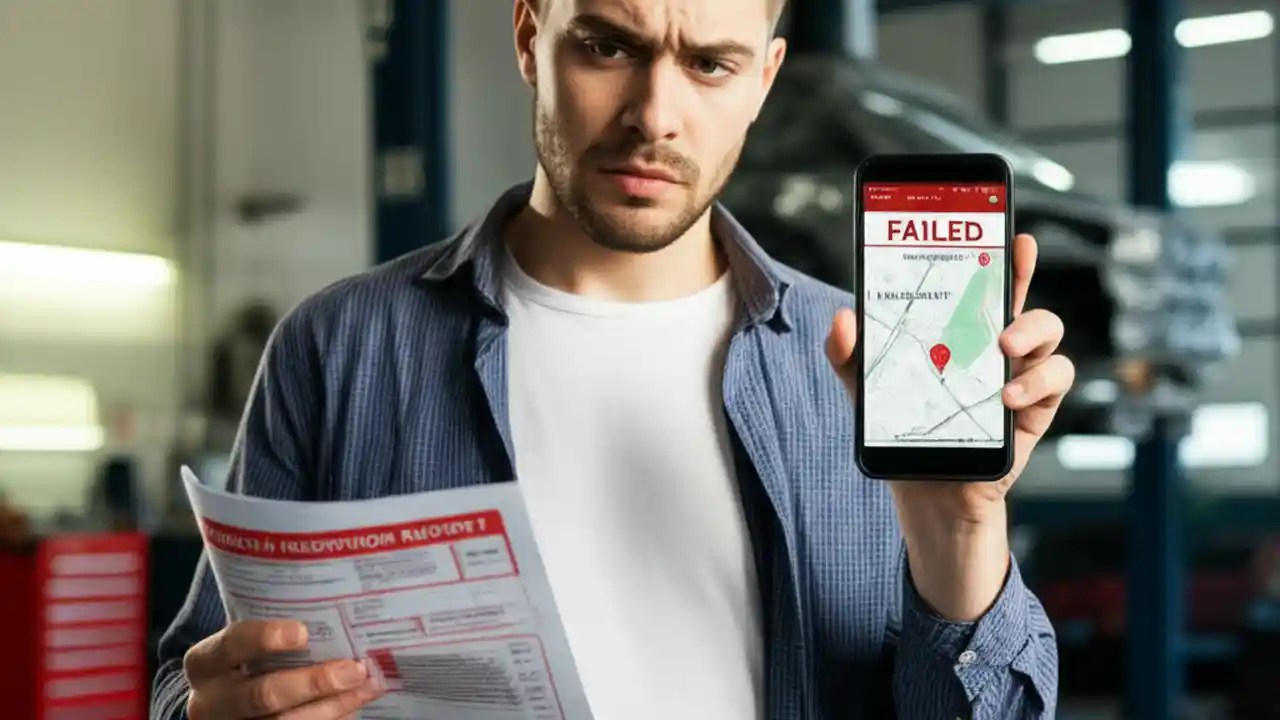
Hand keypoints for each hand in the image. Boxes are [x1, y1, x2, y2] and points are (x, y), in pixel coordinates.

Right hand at [184, 620, 383, 719]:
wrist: (222, 703)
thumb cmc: (245, 659)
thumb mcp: (244, 643)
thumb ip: (274, 631)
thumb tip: (338, 612)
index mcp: (205, 663)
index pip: (231, 645)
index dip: (264, 638)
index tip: (303, 631)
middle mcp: (211, 701)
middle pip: (262, 695)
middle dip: (313, 683)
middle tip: (353, 669)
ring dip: (332, 706)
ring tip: (367, 686)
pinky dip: (331, 718)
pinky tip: (355, 703)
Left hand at [825, 233, 1074, 518]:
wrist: (926, 491)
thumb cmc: (905, 430)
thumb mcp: (866, 390)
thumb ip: (848, 356)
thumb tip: (843, 319)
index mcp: (958, 331)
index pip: (977, 282)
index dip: (990, 251)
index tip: (996, 222)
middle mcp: (994, 344)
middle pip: (1019, 293)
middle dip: (1021, 268)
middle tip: (1014, 255)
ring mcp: (1019, 372)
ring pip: (1048, 330)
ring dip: (1030, 328)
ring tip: (1002, 345)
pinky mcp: (1035, 408)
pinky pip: (1055, 379)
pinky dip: (1036, 381)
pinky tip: (1007, 395)